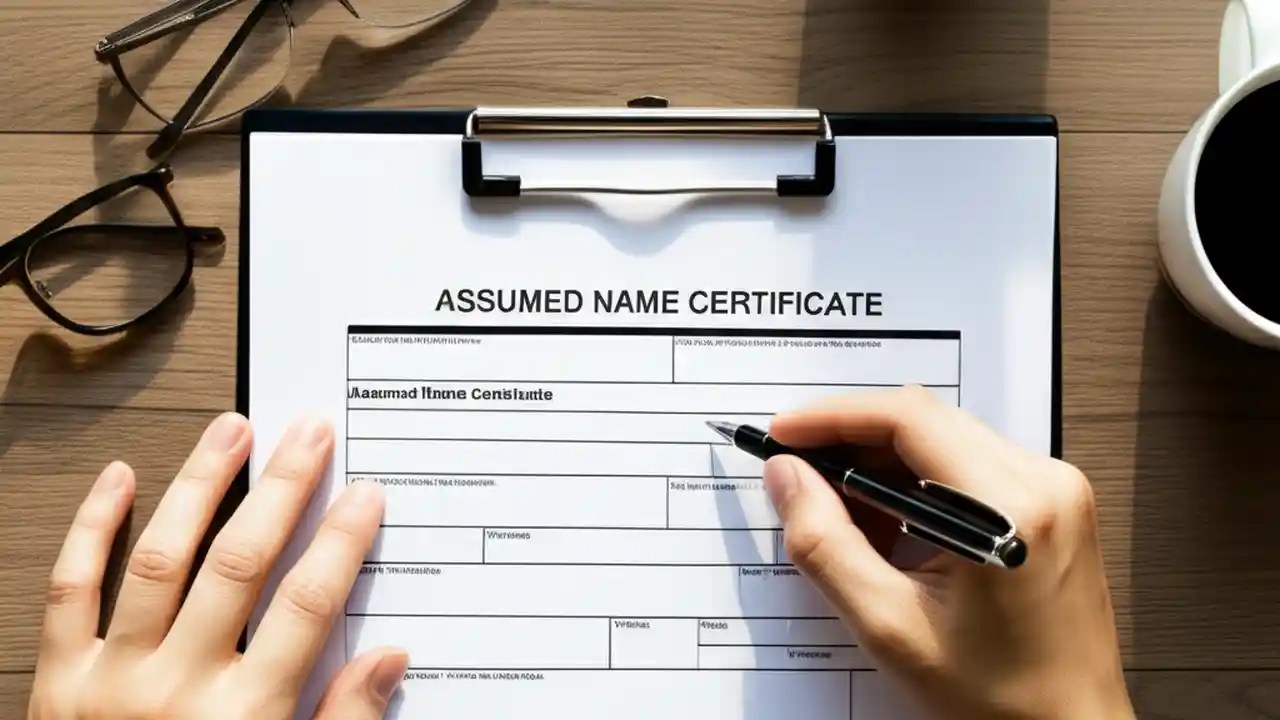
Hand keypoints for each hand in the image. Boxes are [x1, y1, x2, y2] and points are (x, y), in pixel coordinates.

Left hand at [28, 413, 405, 719]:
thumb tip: (388, 661)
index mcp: (243, 718)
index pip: (307, 607)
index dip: (341, 543)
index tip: (364, 498)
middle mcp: (177, 688)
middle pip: (240, 565)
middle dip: (282, 490)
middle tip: (307, 435)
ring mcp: (112, 679)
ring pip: (160, 558)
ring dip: (199, 486)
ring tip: (229, 431)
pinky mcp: (59, 682)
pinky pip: (69, 590)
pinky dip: (91, 528)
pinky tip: (118, 479)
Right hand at [764, 387, 1133, 719]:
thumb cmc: (1001, 701)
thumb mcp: (890, 626)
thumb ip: (826, 544)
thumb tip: (788, 478)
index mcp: (1012, 508)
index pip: (908, 417)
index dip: (834, 416)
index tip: (786, 432)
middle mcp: (1045, 483)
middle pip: (926, 420)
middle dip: (853, 441)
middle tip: (801, 475)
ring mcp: (1057, 491)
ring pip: (945, 438)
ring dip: (884, 465)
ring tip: (845, 519)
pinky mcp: (1054, 505)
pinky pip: (971, 465)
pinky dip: (919, 484)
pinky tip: (890, 529)